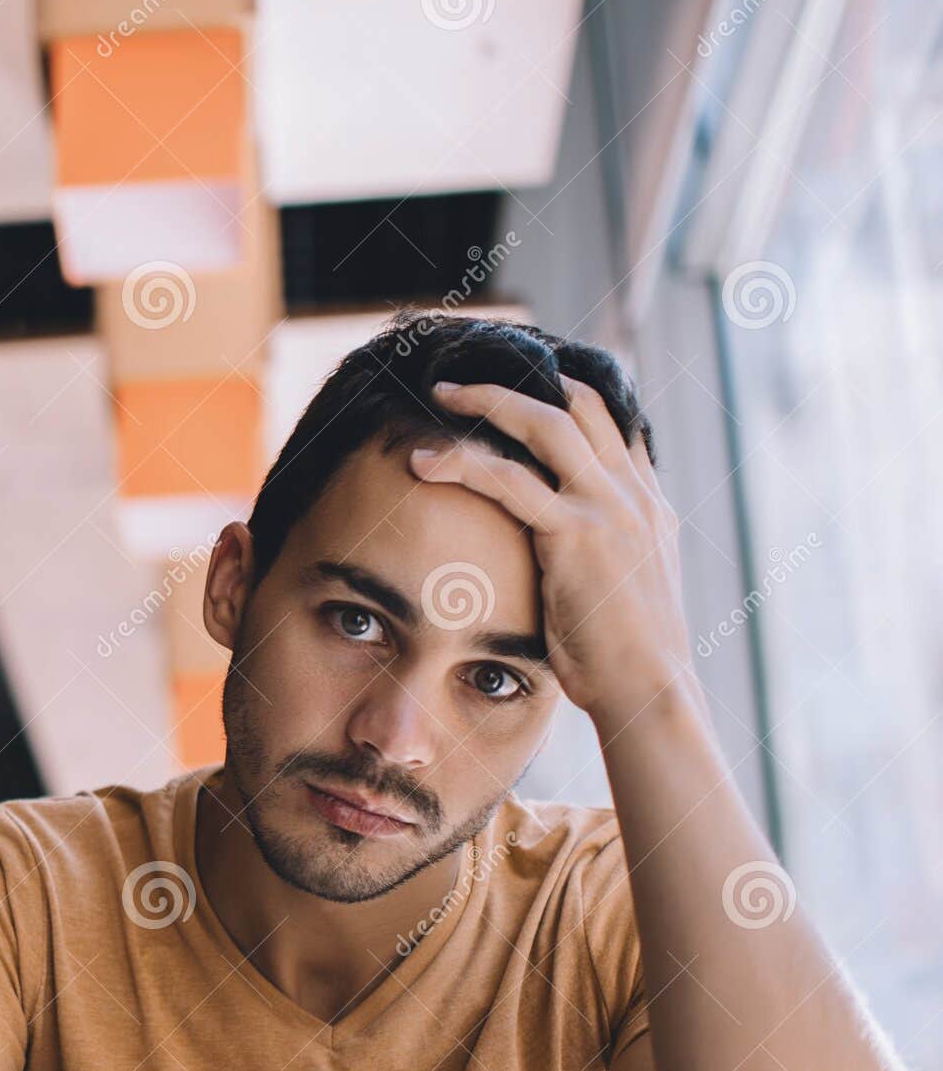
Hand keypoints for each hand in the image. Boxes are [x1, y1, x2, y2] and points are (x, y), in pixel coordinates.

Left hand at [409, 377, 695, 730]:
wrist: (648, 690)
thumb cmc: (626, 659)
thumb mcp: (626, 593)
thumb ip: (606, 558)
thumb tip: (569, 561)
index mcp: (648, 505)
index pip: (613, 422)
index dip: (568, 393)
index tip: (525, 383)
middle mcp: (632, 494)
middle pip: (579, 404)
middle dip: (520, 382)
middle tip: (467, 380)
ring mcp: (608, 509)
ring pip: (544, 424)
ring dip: (487, 399)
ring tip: (441, 391)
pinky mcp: (576, 535)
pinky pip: (509, 481)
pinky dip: (462, 461)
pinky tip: (423, 461)